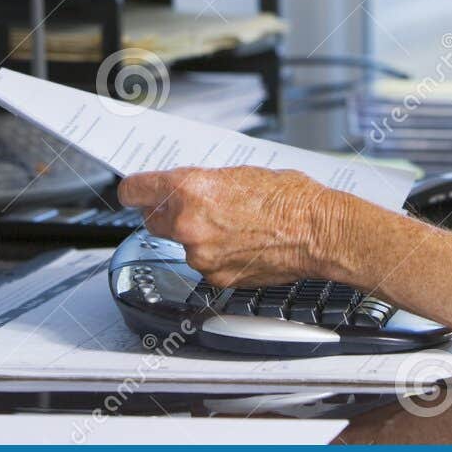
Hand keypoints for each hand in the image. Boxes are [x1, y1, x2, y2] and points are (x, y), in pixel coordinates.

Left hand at [116, 166, 341, 287]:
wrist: (317, 232)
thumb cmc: (289, 198)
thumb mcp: (238, 173)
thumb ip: (202, 183)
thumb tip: (186, 190)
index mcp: (189, 190)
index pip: (134, 191)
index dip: (135, 190)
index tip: (135, 192)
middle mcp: (187, 225)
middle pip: (152, 220)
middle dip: (167, 213)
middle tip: (192, 206)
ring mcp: (200, 255)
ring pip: (181, 244)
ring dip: (196, 236)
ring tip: (233, 225)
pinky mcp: (216, 278)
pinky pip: (204, 263)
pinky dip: (216, 255)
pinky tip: (241, 244)